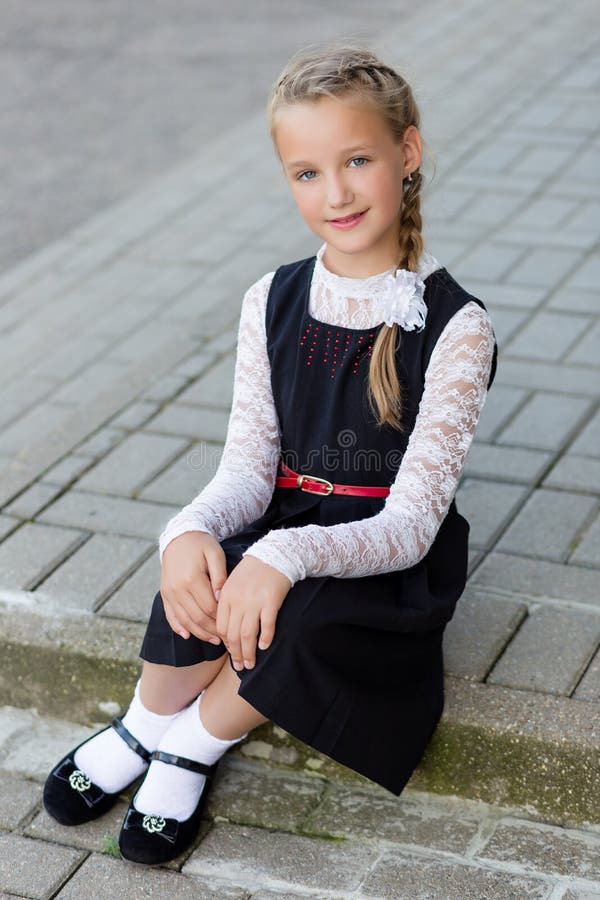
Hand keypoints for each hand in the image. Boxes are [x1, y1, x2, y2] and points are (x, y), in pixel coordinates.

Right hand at [160, 531, 226, 642]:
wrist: (178, 536)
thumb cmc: (202, 544)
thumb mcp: (215, 554)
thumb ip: (220, 576)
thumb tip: (221, 598)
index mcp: (192, 578)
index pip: (209, 607)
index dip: (221, 619)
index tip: (233, 624)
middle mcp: (178, 588)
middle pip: (197, 617)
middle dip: (212, 630)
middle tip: (226, 639)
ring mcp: (169, 592)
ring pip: (184, 620)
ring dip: (198, 632)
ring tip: (213, 640)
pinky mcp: (164, 594)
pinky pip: (170, 615)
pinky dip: (178, 627)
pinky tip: (187, 635)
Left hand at [216, 555, 291, 669]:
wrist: (274, 555)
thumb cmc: (252, 571)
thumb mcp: (232, 583)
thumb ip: (226, 603)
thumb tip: (225, 629)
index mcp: (226, 597)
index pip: (222, 627)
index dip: (226, 644)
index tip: (231, 653)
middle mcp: (238, 601)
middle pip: (233, 635)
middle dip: (236, 654)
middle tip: (241, 666)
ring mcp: (255, 602)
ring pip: (248, 635)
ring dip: (249, 652)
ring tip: (251, 663)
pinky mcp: (271, 602)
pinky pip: (267, 626)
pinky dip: (265, 638)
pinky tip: (264, 646)